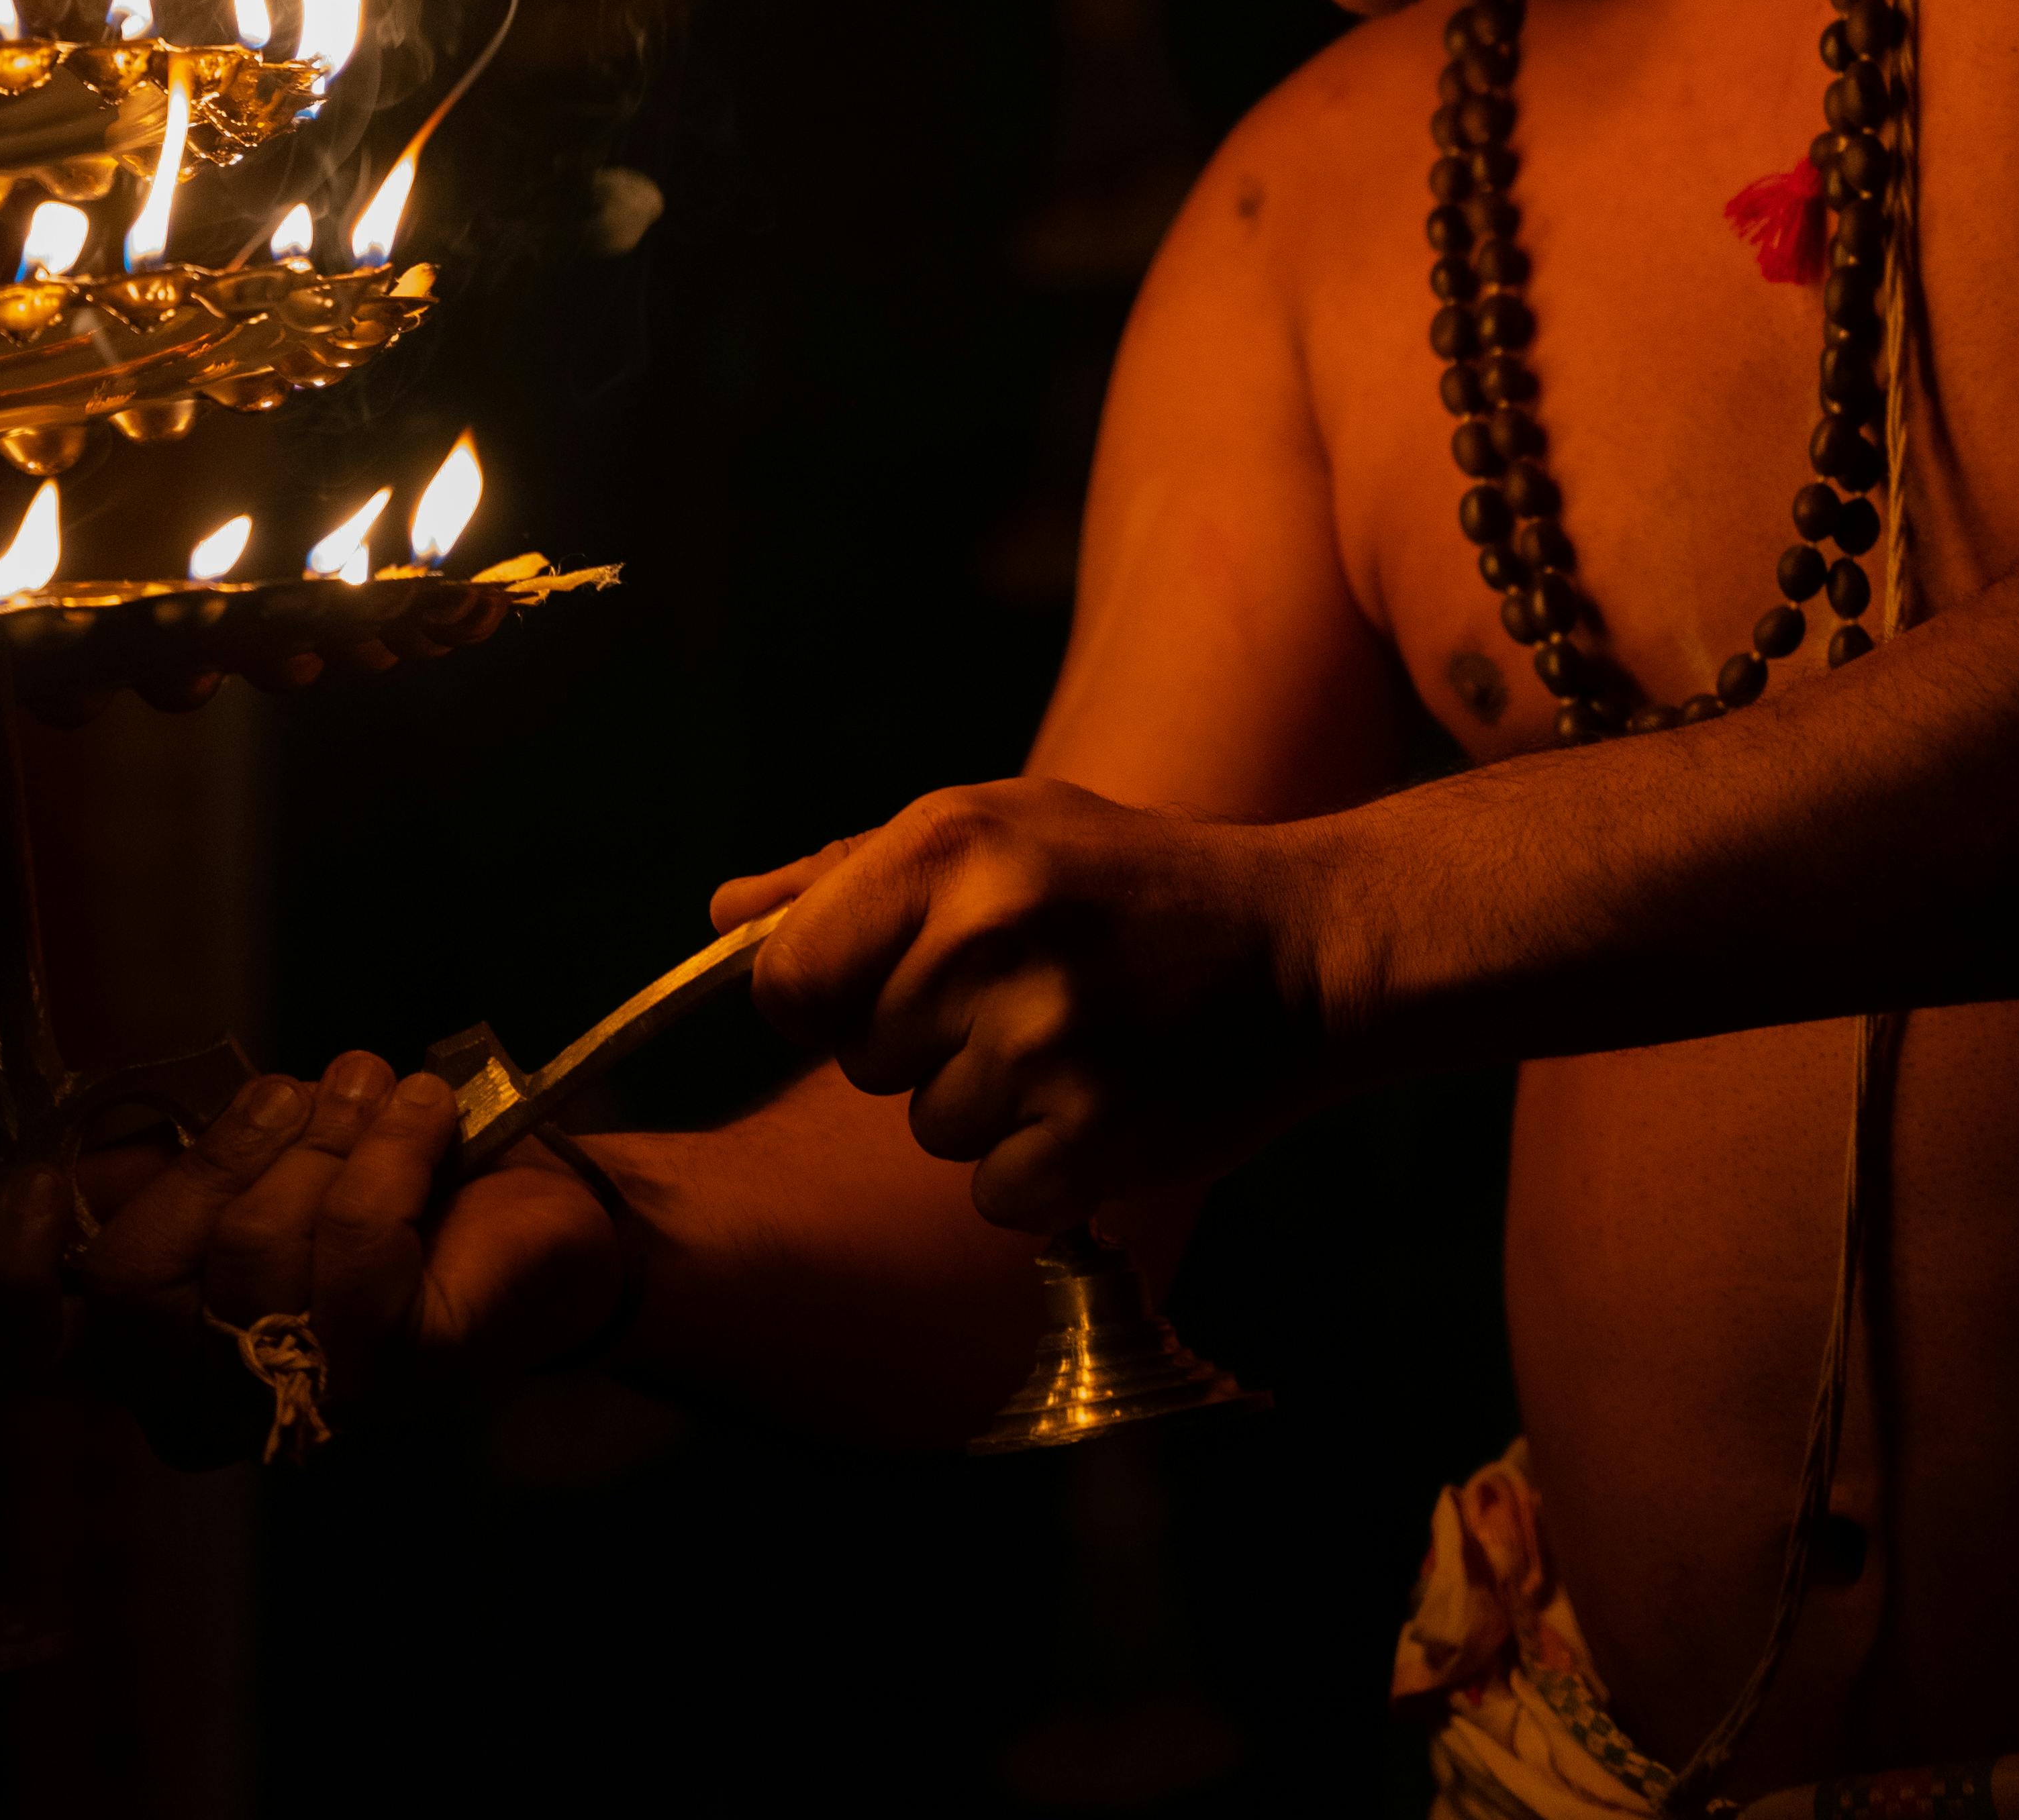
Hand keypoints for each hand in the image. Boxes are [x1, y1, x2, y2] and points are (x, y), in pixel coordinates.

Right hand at [0, 1053, 623, 1462]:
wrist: (539, 1219)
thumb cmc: (375, 1188)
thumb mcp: (251, 1169)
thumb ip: (157, 1174)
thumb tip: (71, 1160)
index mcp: (151, 1346)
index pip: (36, 1345)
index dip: (9, 1273)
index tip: (45, 1180)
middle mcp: (207, 1401)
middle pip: (138, 1279)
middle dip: (217, 1156)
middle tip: (299, 1092)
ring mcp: (299, 1400)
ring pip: (254, 1249)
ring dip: (323, 1138)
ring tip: (374, 1090)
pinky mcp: (395, 1373)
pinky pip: (356, 1247)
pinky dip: (390, 1154)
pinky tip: (423, 1114)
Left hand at [712, 778, 1332, 1229]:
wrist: (1295, 947)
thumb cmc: (1123, 879)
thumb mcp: (993, 825)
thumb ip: (845, 873)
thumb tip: (723, 918)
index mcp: (945, 849)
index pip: (785, 982)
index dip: (818, 997)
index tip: (880, 985)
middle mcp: (983, 940)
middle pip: (860, 1058)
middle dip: (919, 1040)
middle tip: (1019, 994)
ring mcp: (1040, 1043)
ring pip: (928, 1129)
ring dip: (985, 1104)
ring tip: (1073, 1036)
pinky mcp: (1092, 1136)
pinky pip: (994, 1194)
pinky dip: (1039, 1170)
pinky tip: (1100, 1099)